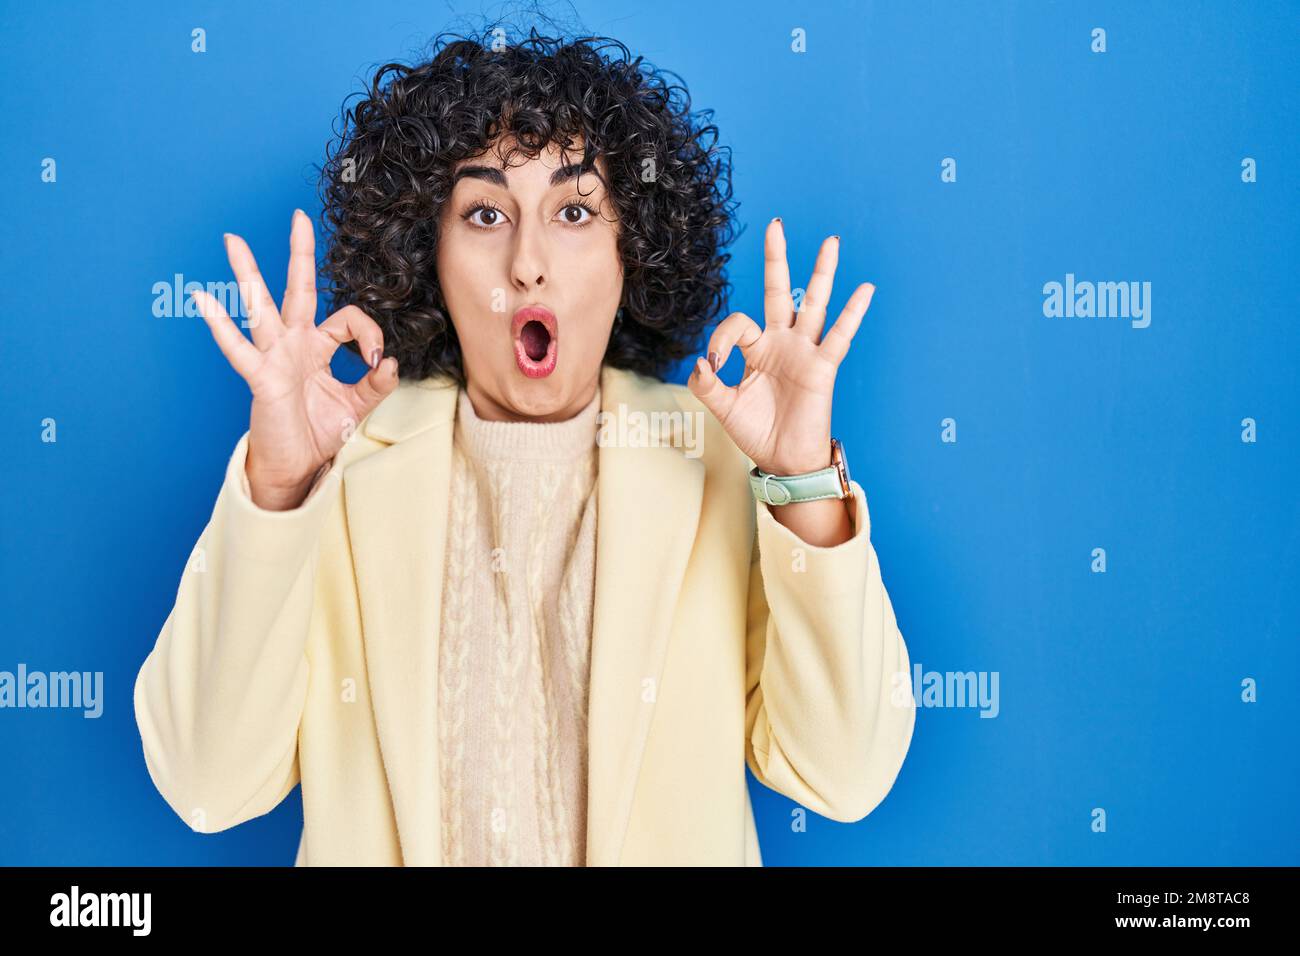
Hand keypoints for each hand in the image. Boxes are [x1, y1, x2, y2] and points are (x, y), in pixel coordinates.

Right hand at [191, 209, 398, 509]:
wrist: (297, 464)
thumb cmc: (318, 430)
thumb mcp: (357, 405)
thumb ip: (376, 383)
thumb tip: (391, 362)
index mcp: (319, 347)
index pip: (348, 320)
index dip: (369, 335)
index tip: (378, 360)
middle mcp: (295, 343)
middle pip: (299, 290)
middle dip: (300, 254)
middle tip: (298, 217)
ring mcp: (274, 357)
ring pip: (261, 308)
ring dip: (248, 274)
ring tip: (233, 241)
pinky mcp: (260, 377)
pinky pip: (238, 348)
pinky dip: (221, 325)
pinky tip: (204, 299)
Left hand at [687, 218, 873, 475]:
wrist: (784, 461)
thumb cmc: (757, 432)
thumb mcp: (723, 408)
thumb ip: (706, 384)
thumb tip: (700, 362)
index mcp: (757, 349)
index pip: (738, 323)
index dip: (720, 339)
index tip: (713, 364)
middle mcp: (782, 343)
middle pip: (779, 291)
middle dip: (777, 259)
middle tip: (776, 226)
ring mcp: (804, 352)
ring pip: (813, 304)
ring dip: (822, 273)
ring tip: (831, 241)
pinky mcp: (822, 368)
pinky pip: (839, 336)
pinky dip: (852, 313)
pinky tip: (865, 289)